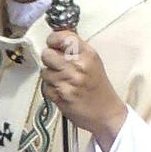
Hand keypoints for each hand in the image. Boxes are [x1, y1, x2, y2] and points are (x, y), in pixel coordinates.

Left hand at [41, 31, 127, 151]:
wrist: (106, 114)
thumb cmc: (99, 88)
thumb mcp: (93, 62)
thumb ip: (76, 49)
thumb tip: (58, 37)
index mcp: (88, 55)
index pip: (62, 37)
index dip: (53, 40)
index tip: (53, 44)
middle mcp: (78, 66)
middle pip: (47, 54)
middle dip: (49, 59)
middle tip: (57, 64)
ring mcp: (68, 82)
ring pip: (44, 71)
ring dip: (50, 76)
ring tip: (63, 80)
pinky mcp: (60, 96)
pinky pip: (45, 86)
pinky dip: (51, 89)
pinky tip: (63, 91)